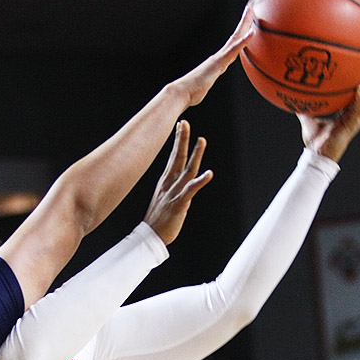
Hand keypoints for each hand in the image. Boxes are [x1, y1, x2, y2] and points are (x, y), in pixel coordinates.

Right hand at [142, 120, 212, 244]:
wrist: (150, 236)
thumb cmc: (157, 219)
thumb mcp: (164, 198)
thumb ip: (175, 189)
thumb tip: (186, 184)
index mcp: (165, 182)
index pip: (173, 157)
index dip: (178, 141)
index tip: (181, 126)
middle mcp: (169, 184)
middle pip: (177, 158)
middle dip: (182, 140)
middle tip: (185, 123)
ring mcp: (173, 193)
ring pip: (186, 170)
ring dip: (195, 155)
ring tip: (202, 141)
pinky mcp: (178, 203)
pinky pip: (191, 190)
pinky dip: (200, 181)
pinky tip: (209, 174)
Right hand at [172, 11, 255, 107]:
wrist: (181, 92)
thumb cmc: (189, 94)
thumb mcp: (201, 92)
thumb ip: (204, 90)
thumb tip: (198, 98)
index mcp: (216, 63)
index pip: (231, 46)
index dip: (239, 36)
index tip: (245, 27)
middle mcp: (218, 57)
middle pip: (234, 37)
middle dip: (243, 23)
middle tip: (250, 10)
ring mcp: (218, 58)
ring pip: (235, 38)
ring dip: (244, 25)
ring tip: (251, 12)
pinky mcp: (218, 62)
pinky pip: (234, 49)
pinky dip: (243, 40)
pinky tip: (252, 33)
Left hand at [299, 59, 359, 162]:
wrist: (316, 154)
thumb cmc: (315, 140)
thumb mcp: (309, 118)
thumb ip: (305, 107)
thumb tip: (294, 96)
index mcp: (349, 112)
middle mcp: (356, 114)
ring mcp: (356, 120)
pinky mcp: (352, 125)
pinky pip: (358, 109)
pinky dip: (359, 99)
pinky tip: (359, 88)